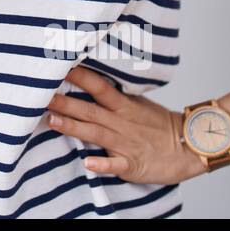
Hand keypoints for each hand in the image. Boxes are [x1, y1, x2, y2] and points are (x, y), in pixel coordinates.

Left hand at [45, 65, 208, 183]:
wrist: (189, 147)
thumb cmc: (158, 125)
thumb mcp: (137, 104)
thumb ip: (113, 95)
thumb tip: (87, 77)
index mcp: (124, 106)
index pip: (98, 86)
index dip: (79, 76)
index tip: (58, 66)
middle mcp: (122, 122)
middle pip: (90, 109)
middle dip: (65, 102)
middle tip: (40, 94)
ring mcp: (126, 143)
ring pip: (96, 133)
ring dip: (73, 127)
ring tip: (51, 120)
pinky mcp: (132, 165)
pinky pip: (116, 165)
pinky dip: (103, 163)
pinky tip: (87, 162)